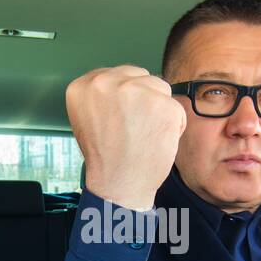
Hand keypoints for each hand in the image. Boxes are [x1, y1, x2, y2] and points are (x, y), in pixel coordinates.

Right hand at [66, 65, 185, 210]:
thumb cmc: (107, 157)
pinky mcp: (162, 105)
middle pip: (141, 77)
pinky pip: (176, 107)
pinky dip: (174, 125)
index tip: (122, 116)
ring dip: (159, 110)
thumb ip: (104, 95)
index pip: (118, 75)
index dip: (126, 98)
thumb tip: (128, 81)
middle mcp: (105, 83)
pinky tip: (157, 140)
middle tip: (134, 128)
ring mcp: (135, 92)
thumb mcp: (89, 117)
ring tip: (145, 133)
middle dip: (144, 99)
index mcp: (84, 86)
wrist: (119, 185)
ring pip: (161, 89)